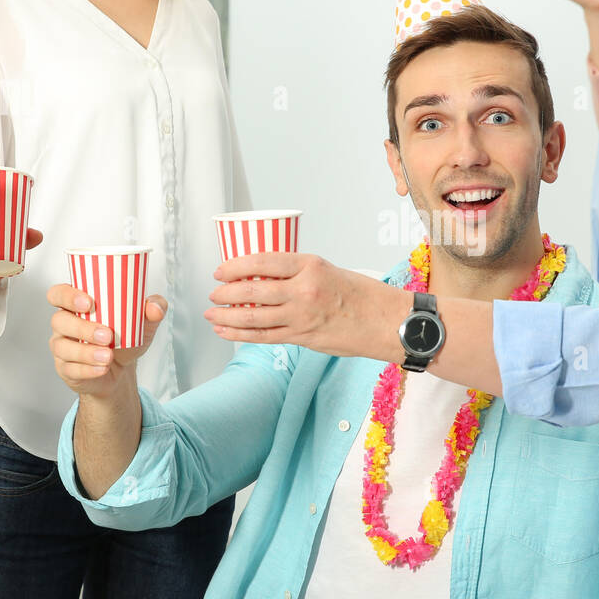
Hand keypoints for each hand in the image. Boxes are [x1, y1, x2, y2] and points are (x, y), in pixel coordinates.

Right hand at [48, 283, 167, 397]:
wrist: (122, 369)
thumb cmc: (126, 336)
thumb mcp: (143, 322)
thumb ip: (154, 308)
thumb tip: (155, 308)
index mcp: (77, 305)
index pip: (58, 294)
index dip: (67, 296)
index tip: (89, 303)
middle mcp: (64, 324)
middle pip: (59, 320)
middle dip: (82, 328)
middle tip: (108, 335)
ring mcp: (62, 347)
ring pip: (62, 347)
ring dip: (85, 352)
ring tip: (108, 356)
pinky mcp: (65, 369)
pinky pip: (69, 369)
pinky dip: (87, 369)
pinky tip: (102, 368)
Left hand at [206, 252, 400, 360]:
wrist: (386, 321)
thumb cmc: (362, 295)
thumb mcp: (328, 270)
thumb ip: (297, 274)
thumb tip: (264, 278)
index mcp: (310, 266)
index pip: (262, 262)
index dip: (235, 266)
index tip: (221, 270)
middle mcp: (304, 290)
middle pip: (252, 291)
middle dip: (225, 292)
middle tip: (213, 292)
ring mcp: (302, 317)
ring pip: (253, 317)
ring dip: (226, 317)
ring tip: (211, 315)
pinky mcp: (303, 337)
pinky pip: (264, 336)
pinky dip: (241, 335)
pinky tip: (227, 332)